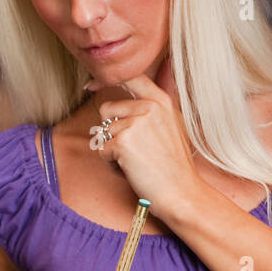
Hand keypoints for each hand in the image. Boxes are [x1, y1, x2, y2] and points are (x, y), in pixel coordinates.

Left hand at [85, 66, 202, 221]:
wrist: (181, 193)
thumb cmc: (174, 167)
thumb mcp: (172, 127)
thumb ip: (151, 108)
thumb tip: (124, 94)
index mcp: (161, 101)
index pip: (129, 77)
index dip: (106, 79)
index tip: (90, 85)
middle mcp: (149, 106)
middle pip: (107, 109)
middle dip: (113, 131)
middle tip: (136, 151)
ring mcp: (136, 123)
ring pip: (104, 133)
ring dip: (114, 151)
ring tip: (137, 163)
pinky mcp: (123, 142)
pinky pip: (102, 151)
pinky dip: (112, 165)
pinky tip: (132, 171)